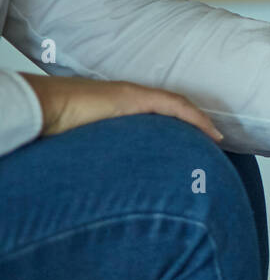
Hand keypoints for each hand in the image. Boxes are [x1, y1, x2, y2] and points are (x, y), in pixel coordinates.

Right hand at [19, 74, 223, 142]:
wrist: (42, 108)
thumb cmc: (57, 127)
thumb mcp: (89, 144)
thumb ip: (107, 155)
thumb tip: (113, 184)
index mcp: (120, 107)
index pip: (159, 113)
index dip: (183, 125)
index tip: (199, 143)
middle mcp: (130, 98)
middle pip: (172, 109)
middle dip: (194, 126)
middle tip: (213, 146)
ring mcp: (133, 95)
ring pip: (178, 106)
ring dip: (199, 123)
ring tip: (218, 141)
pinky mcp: (134, 97)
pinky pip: (175, 106)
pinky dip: (196, 118)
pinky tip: (211, 133)